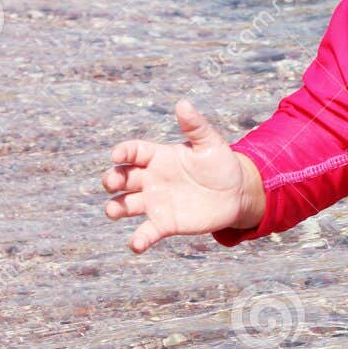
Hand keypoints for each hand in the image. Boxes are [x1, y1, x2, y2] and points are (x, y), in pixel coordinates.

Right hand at [102, 98, 261, 253]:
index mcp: (158, 156)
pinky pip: (147, 232)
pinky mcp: (165, 223)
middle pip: (123, 178)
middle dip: (112, 180)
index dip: (123, 152)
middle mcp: (151, 179)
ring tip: (113, 210)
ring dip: (116, 208)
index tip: (117, 155)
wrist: (236, 193)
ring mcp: (156, 202)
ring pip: (126, 205)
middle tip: (112, 183)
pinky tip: (136, 245)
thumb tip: (183, 104)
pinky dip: (138, 240)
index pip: (133, 152)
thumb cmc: (221, 164)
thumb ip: (195, 126)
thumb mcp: (210, 143)